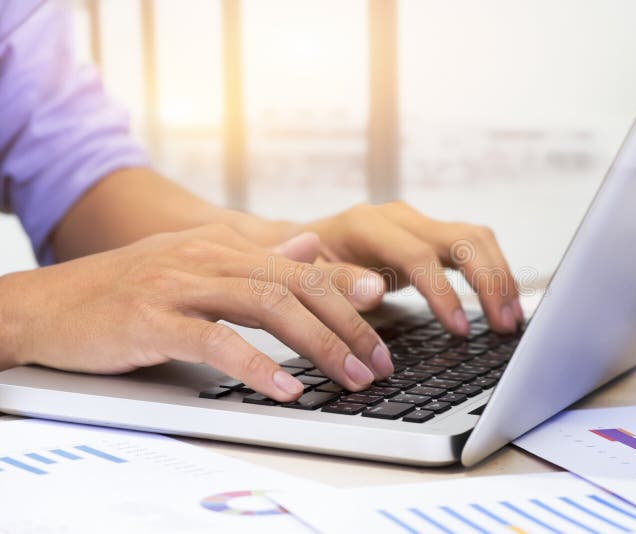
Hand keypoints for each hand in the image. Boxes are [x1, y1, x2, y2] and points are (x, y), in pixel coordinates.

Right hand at [0, 225, 393, 400]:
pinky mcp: (152, 318)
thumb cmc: (125, 290)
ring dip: (319, 345)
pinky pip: (216, 340)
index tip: (385, 319)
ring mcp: (180, 284)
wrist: (46, 304)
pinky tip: (286, 389)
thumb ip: (256, 256)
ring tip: (350, 378)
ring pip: (269, 305)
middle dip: (348, 326)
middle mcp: (209, 256)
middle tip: (379, 363)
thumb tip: (309, 244)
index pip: (303, 264)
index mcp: (224, 245)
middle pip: (297, 284)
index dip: (349, 291)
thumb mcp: (195, 264)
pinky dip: (257, 366)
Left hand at [299, 202, 523, 334]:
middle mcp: (398, 217)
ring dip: (500, 277)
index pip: (418, 255)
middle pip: (462, 238)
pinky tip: (503, 303)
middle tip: (503, 326)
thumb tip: (376, 292)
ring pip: (476, 238)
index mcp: (366, 225)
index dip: (443, 293)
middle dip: (489, 282)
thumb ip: (337, 283)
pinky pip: (473, 247)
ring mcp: (417, 223)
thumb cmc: (298, 268)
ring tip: (511, 320)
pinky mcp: (429, 235)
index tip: (459, 330)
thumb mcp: (305, 278)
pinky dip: (493, 273)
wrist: (296, 245)